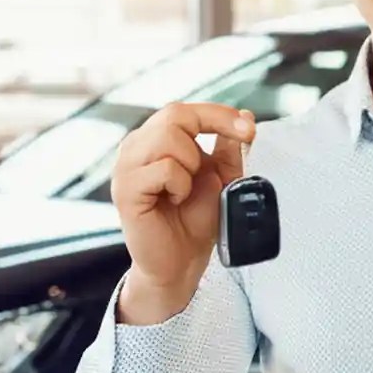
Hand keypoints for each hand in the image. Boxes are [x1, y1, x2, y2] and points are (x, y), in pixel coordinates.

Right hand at [110, 102, 255, 314]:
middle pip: (174, 114)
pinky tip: (175, 201)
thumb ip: (229, 147)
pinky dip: (180, 184)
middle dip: (206, 138)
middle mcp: (135, 147)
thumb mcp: (221, 177)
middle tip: (213, 169)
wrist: (181, 262)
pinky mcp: (125, 190)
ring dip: (191, 164)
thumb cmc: (195, 219)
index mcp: (155, 139)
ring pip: (167, 137)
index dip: (218, 114)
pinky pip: (163, 168)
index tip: (247, 129)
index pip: (183, 110)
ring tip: (186, 189)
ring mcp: (126, 167)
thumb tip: (246, 115)